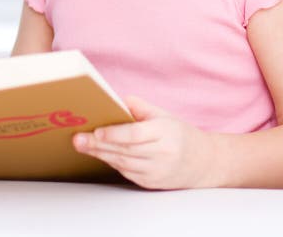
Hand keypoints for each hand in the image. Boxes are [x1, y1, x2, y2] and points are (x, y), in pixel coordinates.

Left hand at [73, 96, 217, 188]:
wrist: (204, 162)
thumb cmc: (179, 134)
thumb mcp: (163, 115)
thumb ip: (140, 106)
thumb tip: (115, 99)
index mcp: (164, 133)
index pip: (136, 135)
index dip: (115, 133)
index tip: (97, 131)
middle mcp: (162, 154)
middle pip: (125, 150)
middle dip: (99, 145)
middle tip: (78, 139)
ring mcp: (157, 171)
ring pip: (123, 163)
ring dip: (101, 154)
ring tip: (82, 145)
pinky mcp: (151, 183)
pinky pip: (127, 172)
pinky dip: (112, 163)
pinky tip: (99, 154)